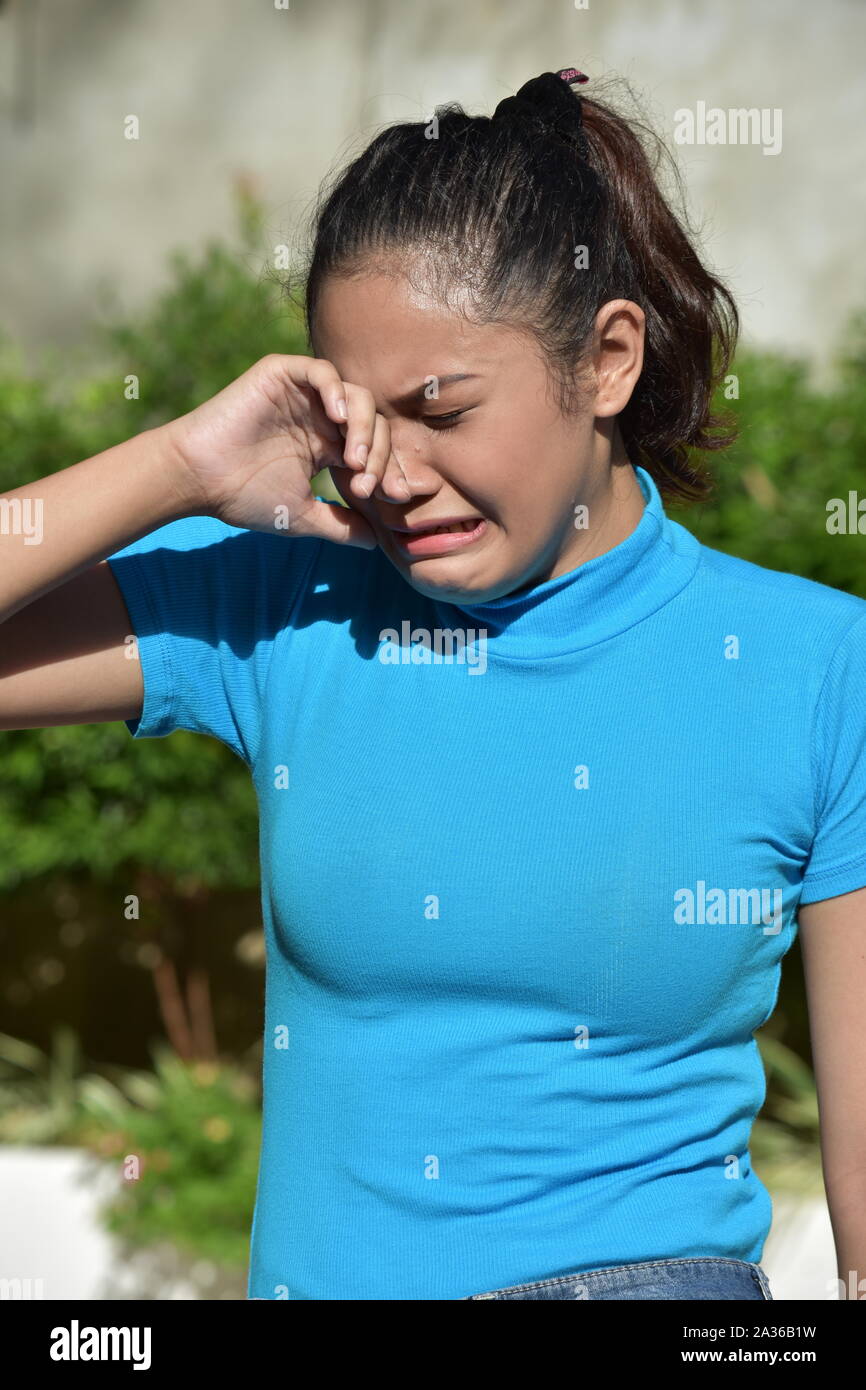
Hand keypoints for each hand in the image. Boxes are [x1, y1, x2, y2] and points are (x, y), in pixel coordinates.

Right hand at [163, 354, 407, 547]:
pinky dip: (336, 390)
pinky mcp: (282, 375)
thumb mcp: (302, 516)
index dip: (390, 471)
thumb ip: (340, 526)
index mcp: (327, 445)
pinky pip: (322, 371)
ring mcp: (303, 394)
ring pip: (356, 396)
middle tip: (367, 484)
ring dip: (364, 427)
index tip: (396, 498)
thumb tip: (376, 542)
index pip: (375, 450)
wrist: (199, 479)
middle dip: (381, 455)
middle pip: (373, 424)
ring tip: (355, 459)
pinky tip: (338, 420)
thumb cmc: (243, 498)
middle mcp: (320, 416)